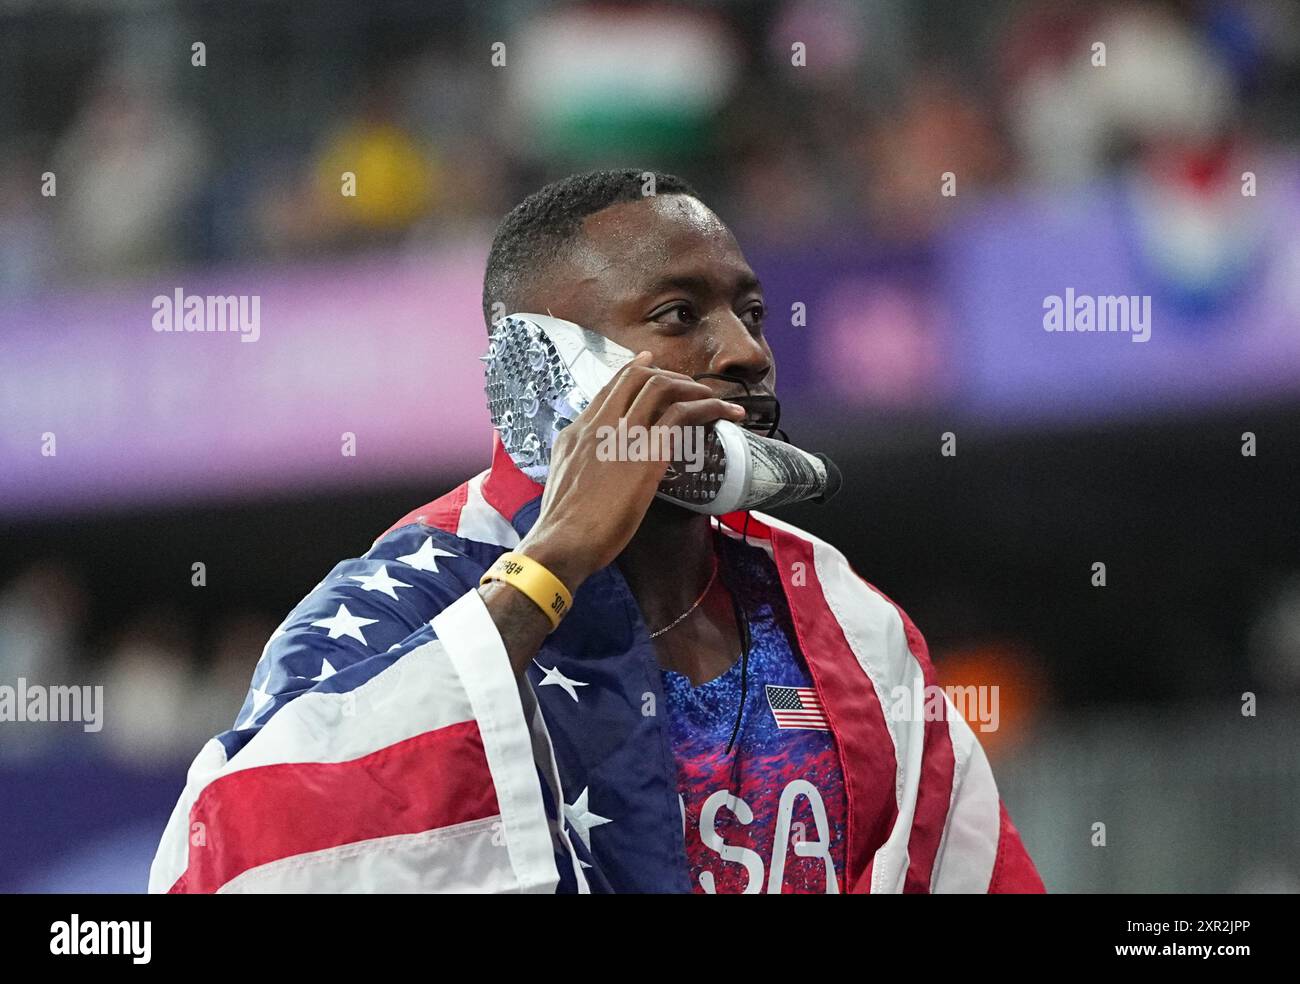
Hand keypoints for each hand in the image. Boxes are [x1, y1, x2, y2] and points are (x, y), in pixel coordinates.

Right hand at [517, 351, 746, 590]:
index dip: (632, 371)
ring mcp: (624, 435)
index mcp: (577, 432)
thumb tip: (597, 468)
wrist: (563, 541)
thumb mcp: (564, 482)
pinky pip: (683, 415)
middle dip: (668, 376)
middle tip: (689, 387)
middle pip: (637, 377)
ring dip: (693, 388)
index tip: (648, 362)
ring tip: (713, 398)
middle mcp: (600, 425)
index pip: (609, 389)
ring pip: (661, 387)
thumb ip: (582, 464)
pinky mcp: (648, 453)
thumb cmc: (564, 526)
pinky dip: (708, 408)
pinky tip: (724, 413)